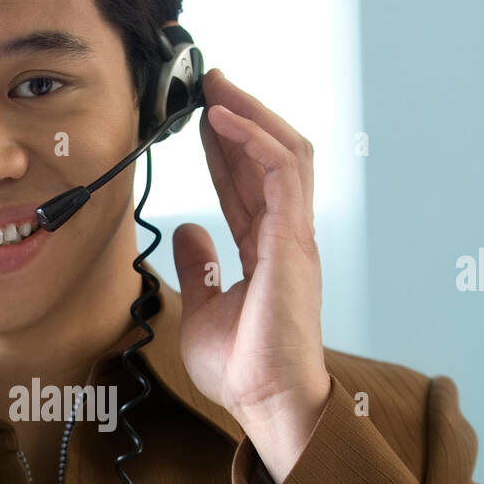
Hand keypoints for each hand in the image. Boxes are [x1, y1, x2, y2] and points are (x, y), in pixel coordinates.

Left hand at [171, 68, 330, 483]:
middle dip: (242, 116)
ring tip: (217, 88)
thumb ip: (199, 267)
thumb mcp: (202, 308)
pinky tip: (222, 120)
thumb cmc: (242, 369)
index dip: (226, 149)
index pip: (249, 185)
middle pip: (271, 158)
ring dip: (250, 116)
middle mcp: (287, 238)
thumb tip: (188, 231)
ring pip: (286, 153)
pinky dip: (253, 140)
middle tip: (209, 82)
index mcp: (269, 252)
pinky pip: (282, 173)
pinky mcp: (294, 241)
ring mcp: (295, 237)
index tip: (201, 119)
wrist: (265, 401)